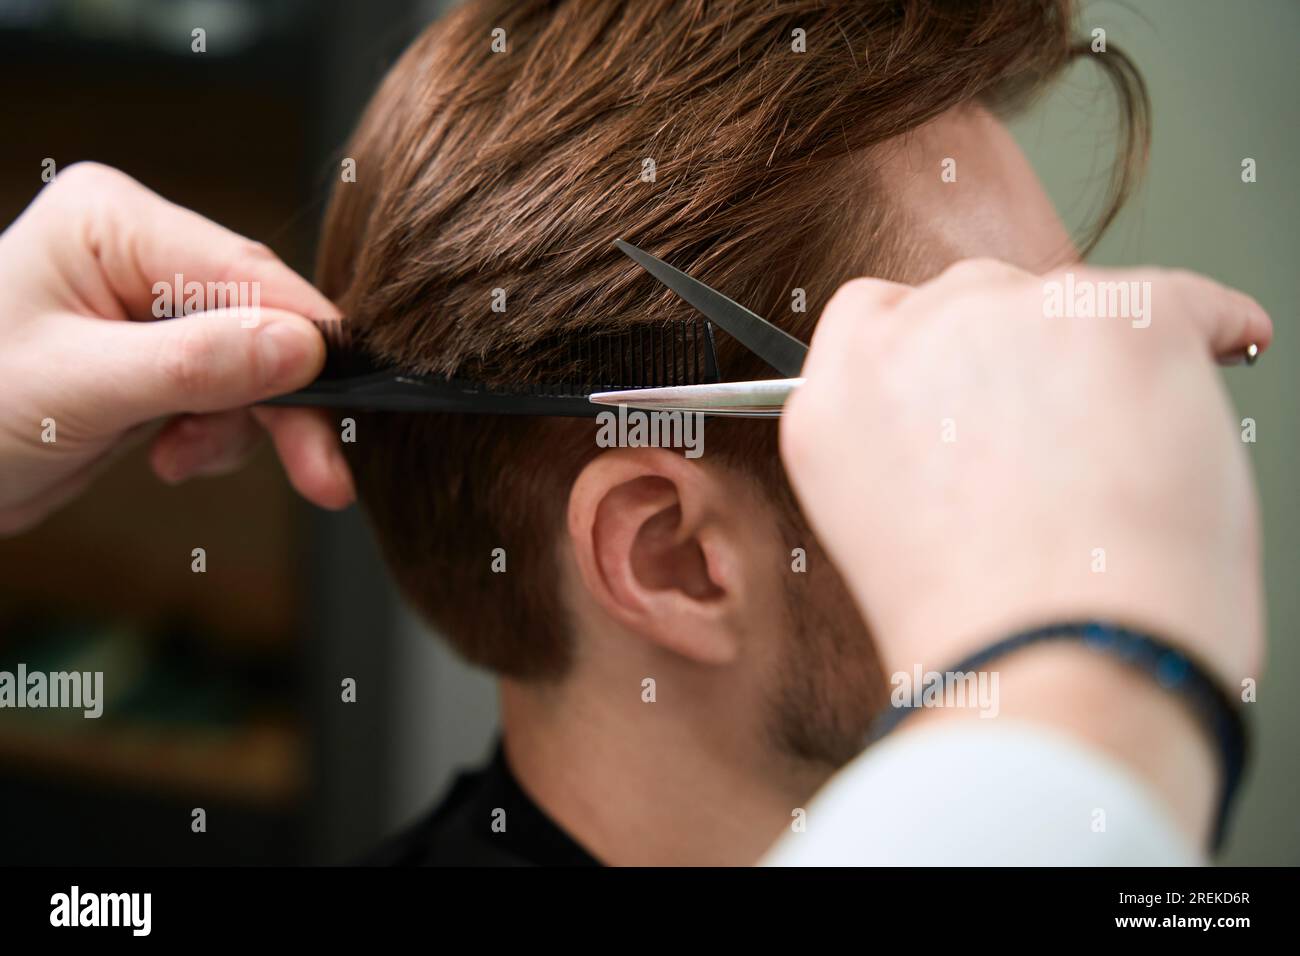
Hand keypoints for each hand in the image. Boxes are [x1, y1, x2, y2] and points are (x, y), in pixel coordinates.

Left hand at [0, 162, 354, 534]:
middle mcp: (140, 250)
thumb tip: (304, 347)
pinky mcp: (159, 353)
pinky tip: (167, 454)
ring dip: (240, 425)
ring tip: (178, 460)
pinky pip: (229, 391)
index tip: (345, 402)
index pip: (244, 274)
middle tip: (322, 474)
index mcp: (114, 222)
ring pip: (255, 363)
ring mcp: (151, 303)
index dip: (305, 341)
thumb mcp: (80, 390)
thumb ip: (195, 365)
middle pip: (260, 320)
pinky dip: (217, 434)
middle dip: (282, 401)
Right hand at [781, 258, 1271, 690]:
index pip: (875, 315)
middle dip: (1017, 354)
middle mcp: (911, 341)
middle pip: (974, 296)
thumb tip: (982, 420)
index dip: (936, 352)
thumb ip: (911, 450)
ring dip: (1099, 360)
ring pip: (1072, 301)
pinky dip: (1213, 332)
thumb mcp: (883, 533)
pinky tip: (1223, 353)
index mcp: (836, 403)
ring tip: (1123, 458)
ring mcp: (1014, 319)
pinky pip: (1185, 300)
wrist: (1057, 666)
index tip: (974, 384)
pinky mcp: (1123, 318)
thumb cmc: (985, 635)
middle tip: (1058, 437)